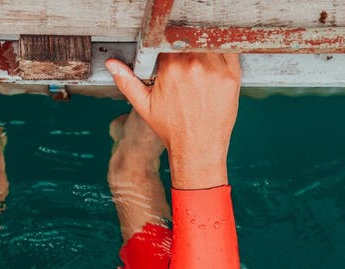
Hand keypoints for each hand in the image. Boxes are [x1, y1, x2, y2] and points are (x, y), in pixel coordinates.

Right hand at [105, 53, 241, 188]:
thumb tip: (112, 64)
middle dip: (188, 52)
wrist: (197, 150)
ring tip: (201, 75)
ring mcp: (215, 70)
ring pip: (210, 46)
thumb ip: (128, 81)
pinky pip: (230, 54)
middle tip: (188, 72)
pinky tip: (215, 74)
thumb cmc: (171, 130)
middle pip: (191, 42)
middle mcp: (194, 65)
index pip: (171, 42)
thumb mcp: (144, 106)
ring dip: (206, 54)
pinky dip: (224, 58)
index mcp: (171, 68)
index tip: (173, 61)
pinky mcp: (232, 77)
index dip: (171, 50)